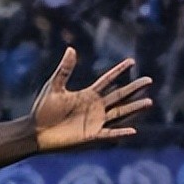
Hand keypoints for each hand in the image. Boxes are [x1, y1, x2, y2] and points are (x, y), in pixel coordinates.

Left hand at [30, 49, 152, 151]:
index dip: (119, 71)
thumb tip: (71, 48)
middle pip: (119, 96)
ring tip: (149, 102)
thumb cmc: (42, 111)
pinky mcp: (91, 135)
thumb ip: (64, 69)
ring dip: (133, 108)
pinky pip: (109, 134)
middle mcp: (94, 107)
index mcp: (87, 95)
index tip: (132, 61)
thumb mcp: (54, 87)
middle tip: (149, 80)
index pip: (107, 80)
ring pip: (119, 113)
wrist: (35, 132)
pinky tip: (133, 130)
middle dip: (134, 88)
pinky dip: (120, 133)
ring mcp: (94, 121)